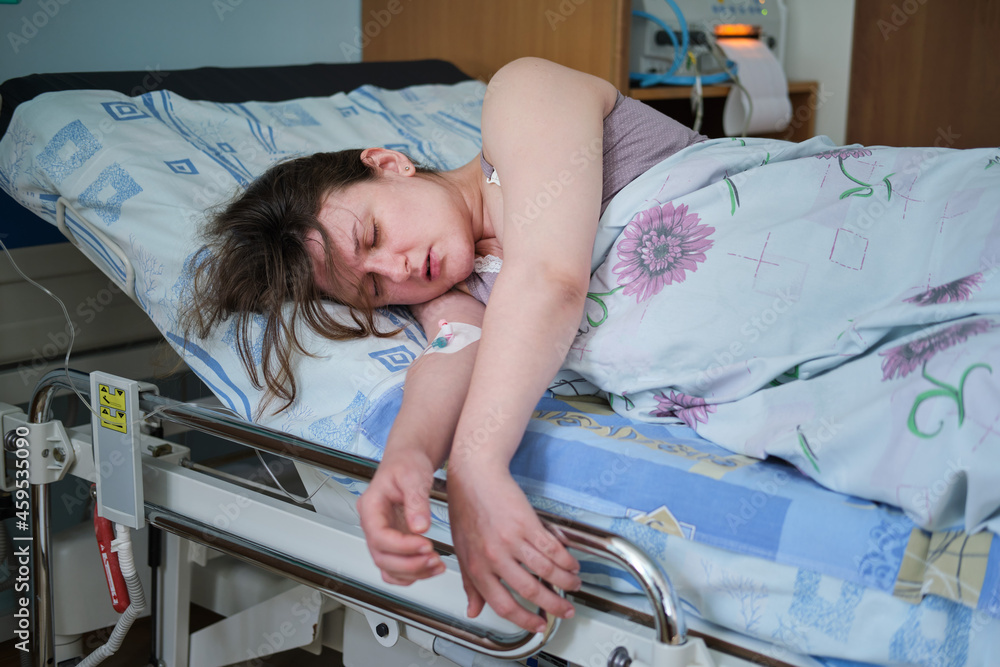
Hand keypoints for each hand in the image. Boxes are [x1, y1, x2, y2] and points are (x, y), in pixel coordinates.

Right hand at [357, 449, 444, 584]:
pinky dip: (412, 574)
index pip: (379, 536)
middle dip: (409, 564)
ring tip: (437, 565)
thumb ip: (416, 501)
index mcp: (370, 506)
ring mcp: (382, 535)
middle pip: (381, 558)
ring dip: (412, 573)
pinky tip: (431, 567)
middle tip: (434, 559)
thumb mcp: (413, 475)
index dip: (402, 546)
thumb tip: (420, 528)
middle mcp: (372, 524)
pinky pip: (396, 568)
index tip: (425, 544)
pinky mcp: (394, 542)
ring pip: (388, 568)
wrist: (408, 460)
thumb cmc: (407, 463)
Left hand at [447, 465, 580, 632]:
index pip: (503, 605)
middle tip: (566, 610)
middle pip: (530, 590)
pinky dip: (565, 559)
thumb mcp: (461, 550)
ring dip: (565, 581)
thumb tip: (473, 610)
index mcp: (476, 567)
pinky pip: (552, 548)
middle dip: (554, 605)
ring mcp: (511, 540)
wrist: (473, 476)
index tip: (538, 625)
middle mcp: (493, 556)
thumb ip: (469, 584)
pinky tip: (571, 563)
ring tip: (574, 584)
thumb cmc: (466, 509)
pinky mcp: (526, 523)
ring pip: (546, 570)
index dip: (525, 620)